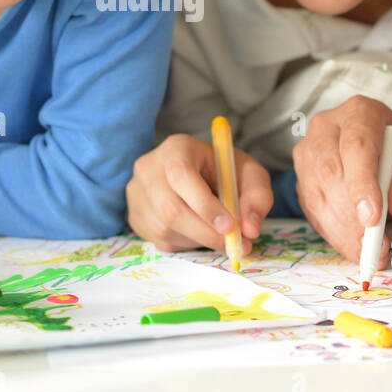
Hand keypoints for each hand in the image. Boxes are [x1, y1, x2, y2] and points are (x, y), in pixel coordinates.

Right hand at [126, 133, 272, 252]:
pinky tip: (198, 231)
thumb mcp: (249, 174)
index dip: (205, 205)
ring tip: (217, 234)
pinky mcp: (135, 216)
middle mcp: (149, 168)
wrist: (199, 173)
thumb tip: (250, 229)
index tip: (230, 226)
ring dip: (198, 239)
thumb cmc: (224, 172)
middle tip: (232, 243)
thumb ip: (257, 197)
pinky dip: (186, 243)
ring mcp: (137, 193)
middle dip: (205, 232)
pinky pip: (160, 240)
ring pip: (165, 228)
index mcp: (177, 148)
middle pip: (169, 208)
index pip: (182, 176)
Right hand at [291, 95, 391, 262]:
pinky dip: (331, 232)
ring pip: (316, 192)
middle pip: (331, 170)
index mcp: (361, 113)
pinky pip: (310, 207)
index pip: (357, 145)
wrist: (377, 150)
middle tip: (374, 247)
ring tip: (367, 252)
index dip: (362, 184)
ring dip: (340, 229)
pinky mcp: (300, 175)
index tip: (372, 218)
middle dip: (351, 216)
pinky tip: (351, 245)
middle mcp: (327, 126)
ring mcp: (307, 149)